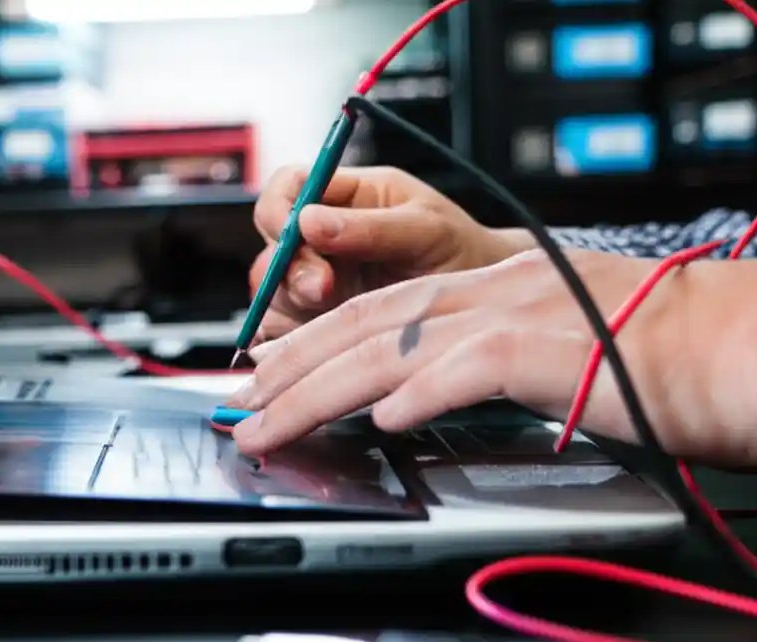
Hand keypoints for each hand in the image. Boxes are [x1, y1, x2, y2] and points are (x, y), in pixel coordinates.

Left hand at [225, 248, 756, 467]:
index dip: (318, 339)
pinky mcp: (539, 348)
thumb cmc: (656, 355)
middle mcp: (492, 288)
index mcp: (494, 284)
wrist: (733, 346)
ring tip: (267, 420)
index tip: (275, 370)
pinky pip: (458, 370)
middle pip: (366, 322)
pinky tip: (372, 419)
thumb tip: (425, 393)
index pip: (384, 308)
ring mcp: (512, 313)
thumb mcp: (554, 343)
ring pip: (388, 346)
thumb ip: (490, 356)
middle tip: (242, 399)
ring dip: (317, 389)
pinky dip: (410, 394)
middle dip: (292, 365)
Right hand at [249, 165, 531, 338]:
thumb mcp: (426, 230)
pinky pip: (282, 329)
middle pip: (272, 244)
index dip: (279, 208)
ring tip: (333, 311)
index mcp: (347, 196)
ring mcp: (317, 281)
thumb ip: (369, 227)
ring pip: (271, 289)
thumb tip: (307, 220)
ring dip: (291, 302)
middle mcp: (323, 237)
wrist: (485, 307)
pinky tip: (322, 338)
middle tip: (323, 288)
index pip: (289, 188)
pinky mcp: (317, 322)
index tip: (292, 233)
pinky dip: (292, 337)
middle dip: (288, 267)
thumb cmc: (462, 252)